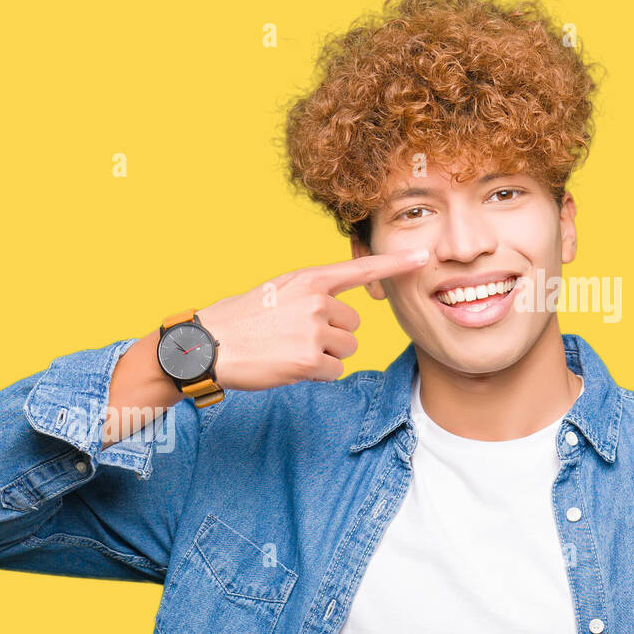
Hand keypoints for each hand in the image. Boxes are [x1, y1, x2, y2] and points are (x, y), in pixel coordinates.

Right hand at [197, 248, 428, 390]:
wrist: (209, 346)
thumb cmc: (240, 322)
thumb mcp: (276, 292)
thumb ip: (311, 294)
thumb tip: (338, 310)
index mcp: (308, 279)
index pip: (360, 269)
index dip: (395, 264)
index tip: (423, 258)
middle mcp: (316, 301)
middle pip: (353, 326)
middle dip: (332, 337)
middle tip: (295, 339)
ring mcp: (314, 330)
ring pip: (346, 350)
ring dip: (325, 357)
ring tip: (290, 352)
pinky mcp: (309, 359)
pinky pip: (334, 371)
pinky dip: (316, 375)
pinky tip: (289, 366)